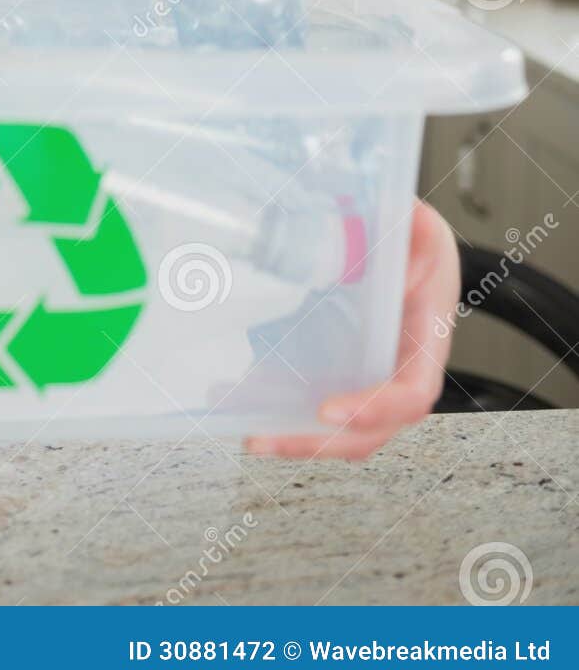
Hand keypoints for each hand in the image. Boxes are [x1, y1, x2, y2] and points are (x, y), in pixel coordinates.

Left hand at [244, 198, 459, 459]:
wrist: (413, 245)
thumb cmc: (420, 241)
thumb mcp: (419, 229)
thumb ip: (404, 231)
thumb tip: (370, 227)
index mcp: (427, 340)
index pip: (412, 394)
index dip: (374, 409)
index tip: (329, 410)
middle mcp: (402, 370)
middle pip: (370, 430)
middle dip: (317, 442)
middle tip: (264, 438)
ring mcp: (372, 376)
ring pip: (340, 426)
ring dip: (295, 433)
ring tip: (247, 430)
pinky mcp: (344, 368)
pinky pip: (318, 396)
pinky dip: (285, 405)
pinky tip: (242, 396)